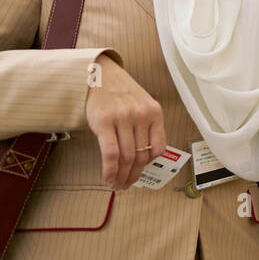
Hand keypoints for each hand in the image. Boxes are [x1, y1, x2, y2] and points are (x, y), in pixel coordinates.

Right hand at [85, 57, 165, 188]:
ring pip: (126, 157)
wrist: (100, 74)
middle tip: (126, 185)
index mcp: (155, 112)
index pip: (158, 148)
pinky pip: (110, 153)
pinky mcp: (104, 122)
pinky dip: (110, 170)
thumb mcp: (143, 105)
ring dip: (121, 176)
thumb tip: (143, 159)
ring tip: (116, 184)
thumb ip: (147, 127)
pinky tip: (108, 178)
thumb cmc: (121, 93)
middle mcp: (142, 115)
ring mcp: (123, 118)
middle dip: (134, 175)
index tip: (139, 173)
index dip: (148, 165)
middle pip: (141, 155)